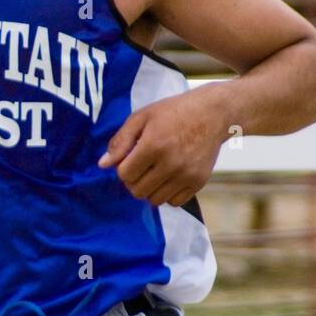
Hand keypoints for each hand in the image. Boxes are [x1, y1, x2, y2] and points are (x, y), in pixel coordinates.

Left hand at [97, 88, 226, 207]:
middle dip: (134, 181)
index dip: (123, 168)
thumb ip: (121, 141)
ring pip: (154, 200)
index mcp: (153, 145)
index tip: (131, 159)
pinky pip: (174, 202)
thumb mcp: (142, 117)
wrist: (212, 114)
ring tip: (155, 172)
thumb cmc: (173, 112)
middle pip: (137, 191)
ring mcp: (186, 175)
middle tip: (141, 167)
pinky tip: (169, 178)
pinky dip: (167, 194)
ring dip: (149, 189)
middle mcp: (170, 164)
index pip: (125, 174)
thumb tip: (103, 165)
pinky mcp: (198, 182)